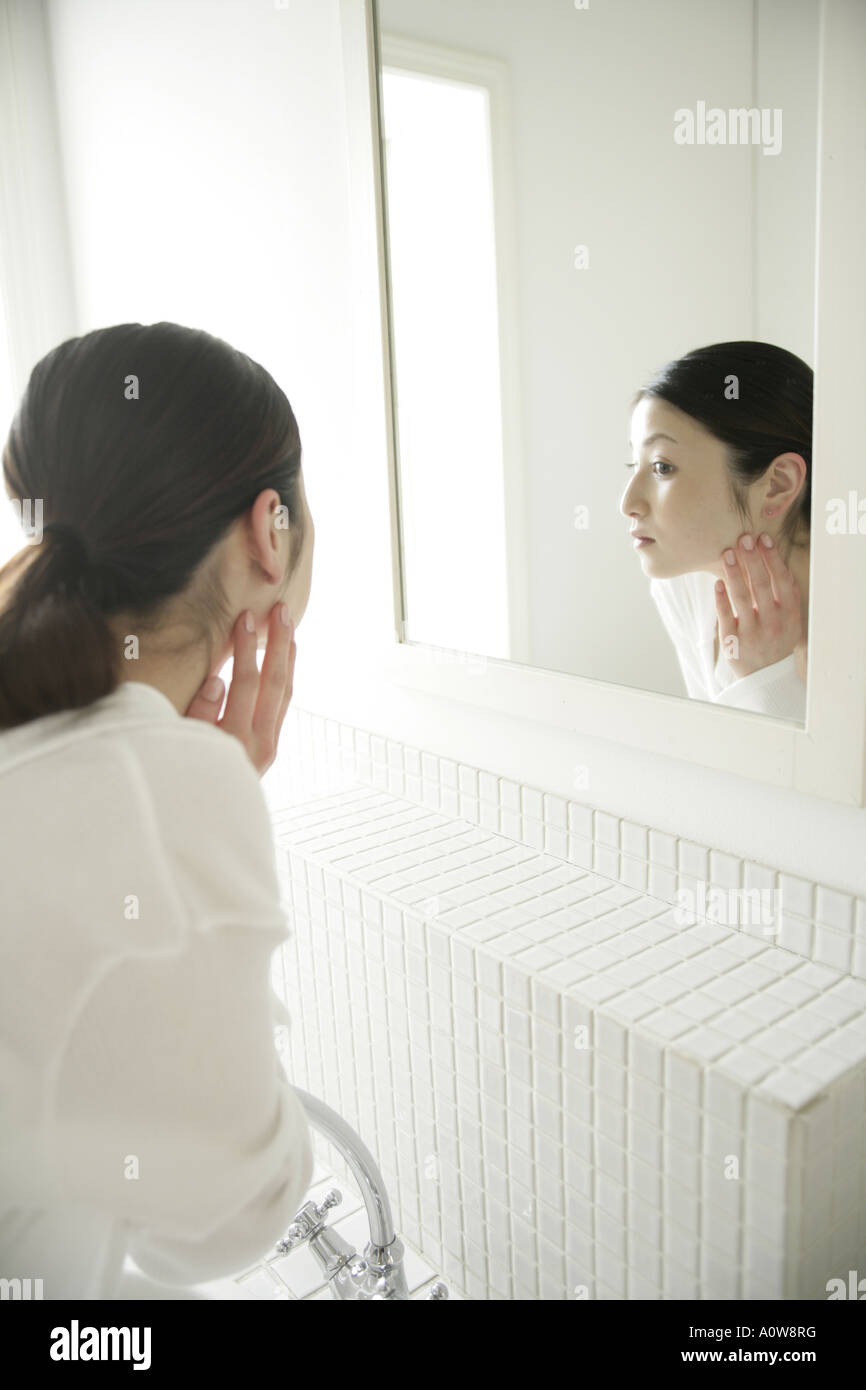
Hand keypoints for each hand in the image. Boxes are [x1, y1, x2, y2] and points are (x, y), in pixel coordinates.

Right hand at [185, 603, 295, 775]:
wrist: (204, 822)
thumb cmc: (179, 776)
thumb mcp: (180, 745)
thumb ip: (200, 714)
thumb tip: (219, 679)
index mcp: (235, 740)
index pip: (245, 683)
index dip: (246, 648)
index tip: (245, 618)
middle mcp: (260, 744)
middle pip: (275, 683)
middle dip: (278, 643)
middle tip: (281, 611)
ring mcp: (269, 747)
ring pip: (285, 694)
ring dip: (287, 658)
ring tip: (288, 627)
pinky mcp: (270, 749)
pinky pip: (282, 706)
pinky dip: (285, 678)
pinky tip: (284, 660)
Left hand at [715, 532, 802, 678]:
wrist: (767, 676)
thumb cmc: (778, 639)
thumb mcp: (791, 619)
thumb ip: (786, 595)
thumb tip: (775, 560)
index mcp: (789, 614)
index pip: (782, 580)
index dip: (773, 558)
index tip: (763, 539)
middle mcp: (773, 622)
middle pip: (761, 585)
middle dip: (752, 559)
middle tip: (743, 538)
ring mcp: (752, 632)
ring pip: (741, 597)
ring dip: (734, 573)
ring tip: (727, 553)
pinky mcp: (733, 641)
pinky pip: (725, 615)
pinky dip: (721, 597)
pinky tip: (718, 582)